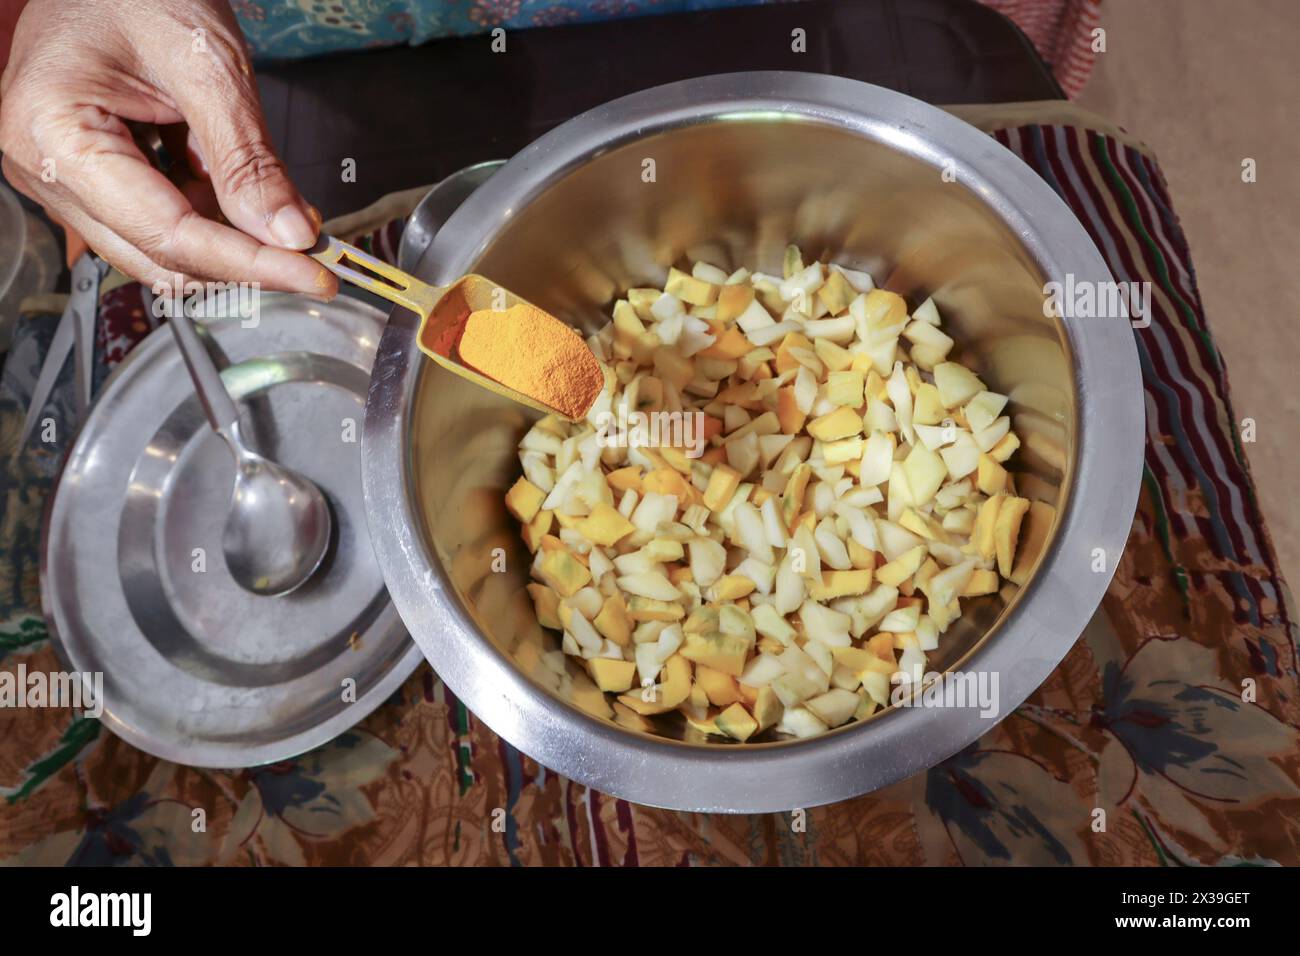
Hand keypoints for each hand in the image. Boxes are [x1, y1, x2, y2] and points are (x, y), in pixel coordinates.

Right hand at [0, 0, 336, 296]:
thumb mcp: (206, 64)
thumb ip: (246, 159)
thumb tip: (288, 234)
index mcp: (53, 133)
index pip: (167, 233)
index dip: (248, 264)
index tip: (312, 276)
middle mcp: (44, 165)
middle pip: (157, 252)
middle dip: (241, 262)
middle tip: (313, 259)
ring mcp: (62, 173)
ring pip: (158, 246)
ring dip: (227, 242)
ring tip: (283, 212)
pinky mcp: (89, 173)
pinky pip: (154, 219)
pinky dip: (210, 216)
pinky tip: (246, 196)